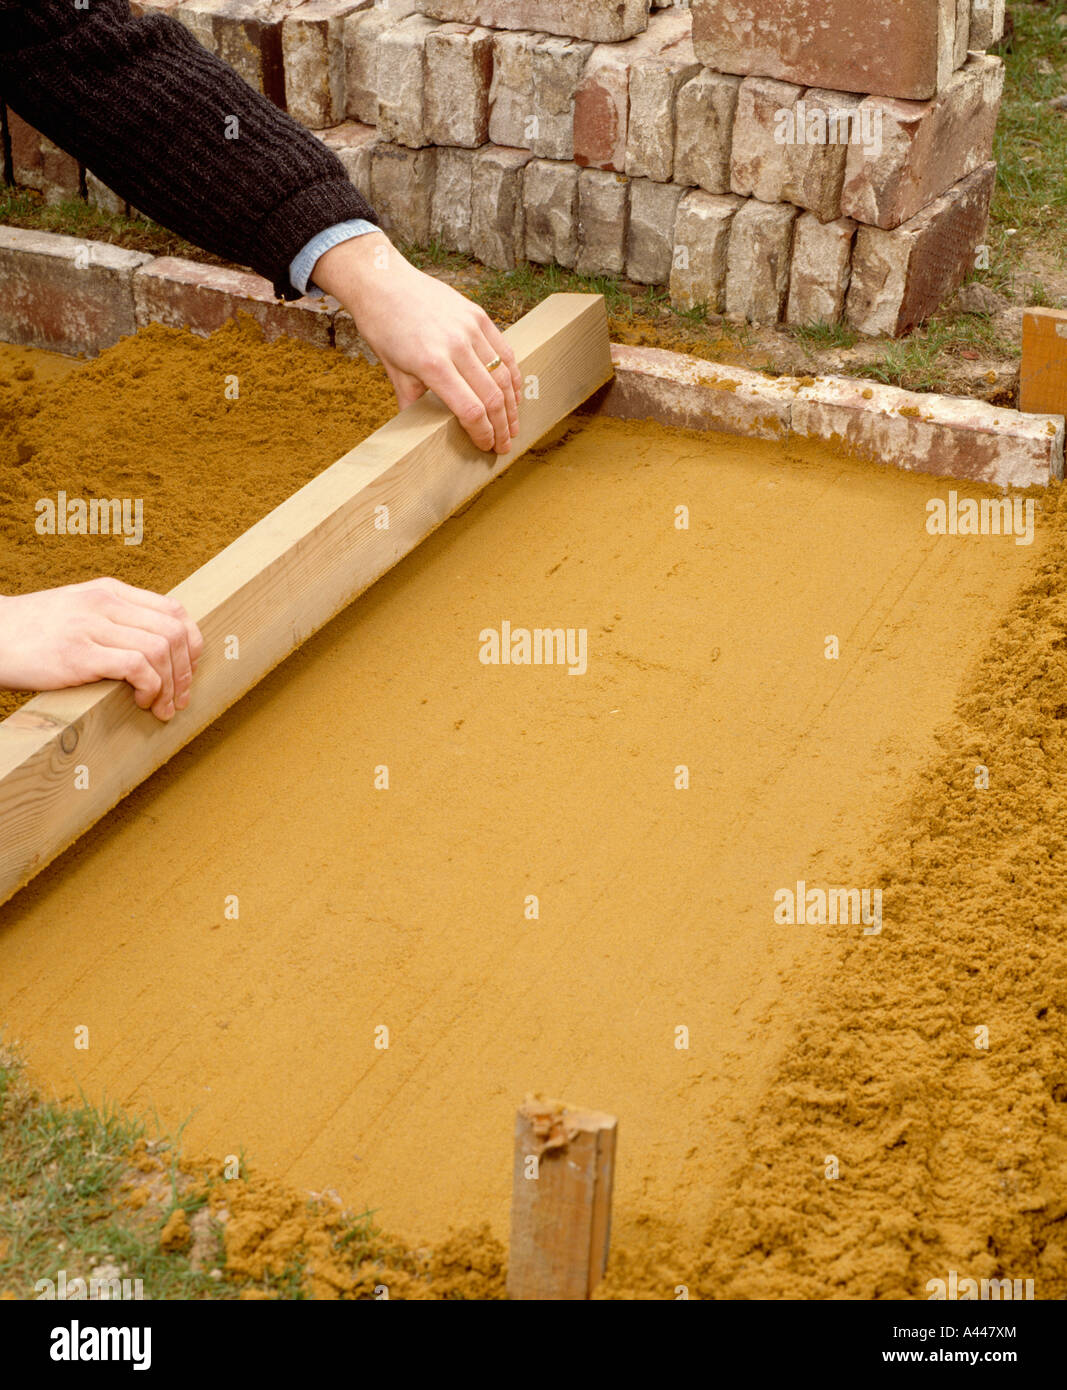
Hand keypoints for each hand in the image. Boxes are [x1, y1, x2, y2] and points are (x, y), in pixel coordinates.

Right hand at [0, 579, 203, 721]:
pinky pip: (136, 666)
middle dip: (186, 671)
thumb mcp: (79, 610)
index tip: (189, 670)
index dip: (192, 643)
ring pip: (160, 649)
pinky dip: (150, 688)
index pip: (173, 610)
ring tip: (162, 707)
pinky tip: (141, 701)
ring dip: (171, 686)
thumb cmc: (35, 632)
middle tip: (181, 698)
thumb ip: (115, 619)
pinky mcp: (78, 653)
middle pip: (173, 632)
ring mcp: (91, 625)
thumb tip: (160, 648)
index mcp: (110, 591)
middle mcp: (105, 603)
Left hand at [312, 231, 521, 454]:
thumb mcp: (394, 371)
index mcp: (432, 364)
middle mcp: (455, 346)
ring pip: (504, 375)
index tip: (486, 447)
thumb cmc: (383, 328)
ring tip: (512, 425)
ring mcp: (470, 328)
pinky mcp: (478, 315)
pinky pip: (505, 351)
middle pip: (492, 397)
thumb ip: (413, 403)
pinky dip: (513, 375)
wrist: (383, 282)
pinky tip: (514, 393)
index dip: (483, 434)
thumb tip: (419, 434)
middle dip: (502, 427)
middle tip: (504, 445)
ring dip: (512, 405)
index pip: (471, 410)